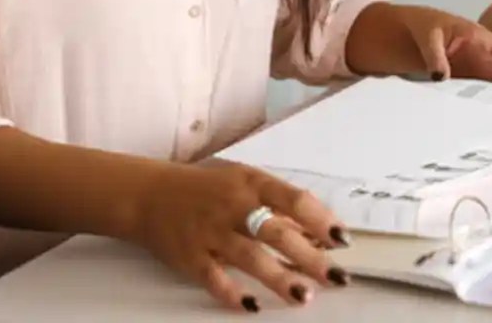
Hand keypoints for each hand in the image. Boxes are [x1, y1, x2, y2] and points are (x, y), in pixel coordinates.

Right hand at [130, 161, 351, 311]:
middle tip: (336, 277)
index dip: (321, 220)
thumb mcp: (245, 183)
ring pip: (249, 257)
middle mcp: (233, 207)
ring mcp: (210, 232)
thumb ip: (279, 204)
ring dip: (279, 278)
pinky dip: (232, 294)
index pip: (294, 199)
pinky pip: (213, 278)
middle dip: (309, 256)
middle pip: (276, 232)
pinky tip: (252, 307)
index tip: (342, 240)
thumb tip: (319, 231)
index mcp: (252, 184)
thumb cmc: (208, 188)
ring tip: (304, 296)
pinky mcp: (190, 257)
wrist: (149, 194)